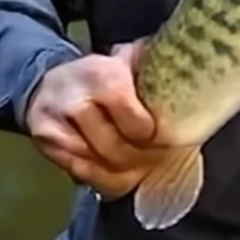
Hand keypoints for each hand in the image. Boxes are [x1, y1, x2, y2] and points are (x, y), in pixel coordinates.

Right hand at [24, 40, 154, 198]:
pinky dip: (106, 179)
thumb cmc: (100, 74)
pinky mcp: (46, 144)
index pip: (135, 123)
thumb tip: (193, 76)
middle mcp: (76, 99)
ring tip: (145, 169)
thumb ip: (153, 67)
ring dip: (126, 172)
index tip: (167, 138)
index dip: (152, 136)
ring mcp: (56, 124)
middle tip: (161, 161)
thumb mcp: (126, 60)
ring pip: (100, 165)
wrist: (48, 83)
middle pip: (116, 149)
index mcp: (104, 75)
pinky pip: (82, 173)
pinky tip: (122, 175)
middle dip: (142, 159)